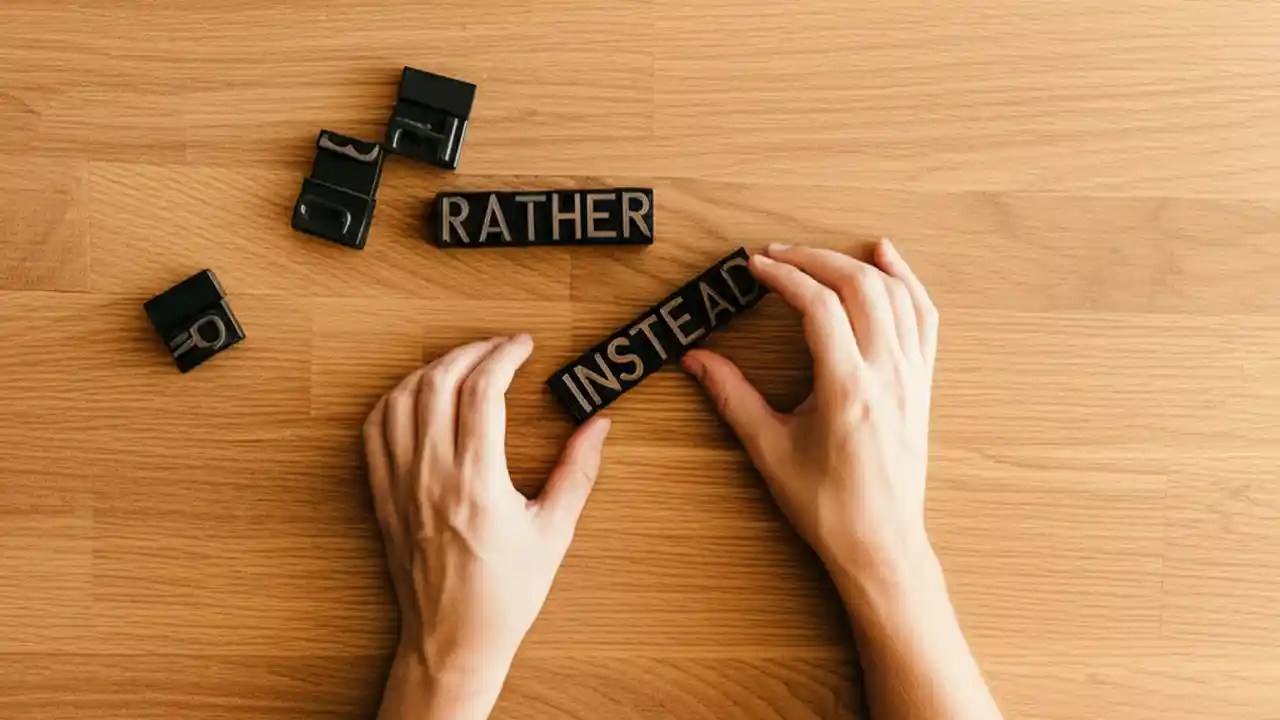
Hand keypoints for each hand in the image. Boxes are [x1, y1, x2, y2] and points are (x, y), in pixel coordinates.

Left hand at [364, 335, 611, 719]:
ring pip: (402, 398)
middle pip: (439, 382)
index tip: (523, 346)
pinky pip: (375, 428)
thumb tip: (598, 425)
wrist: (452, 639)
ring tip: (465, 364)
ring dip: (434, 368)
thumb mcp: (555, 532)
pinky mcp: (382, 494)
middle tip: (500, 348)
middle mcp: (431, 476)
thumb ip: (578, 471)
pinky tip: (420, 393)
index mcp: (476, 483)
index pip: (482, 391)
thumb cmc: (504, 593)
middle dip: (472, 351)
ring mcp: (400, 484)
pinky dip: (395, 398)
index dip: (503, 355)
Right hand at [682, 239, 938, 586]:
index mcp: (848, 389)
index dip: (784, 276)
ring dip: (856, 263)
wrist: (880, 544)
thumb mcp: (769, 450)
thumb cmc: (827, 506)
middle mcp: (887, 375)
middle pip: (859, 287)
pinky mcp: (922, 384)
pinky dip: (907, 281)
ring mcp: (911, 377)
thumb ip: (732, 397)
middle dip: (814, 259)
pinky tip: (889, 260)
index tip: (755, 267)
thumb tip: (696, 359)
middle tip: (777, 256)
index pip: (818, 306)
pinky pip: (923, 317)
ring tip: (819, 250)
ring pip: (896, 294)